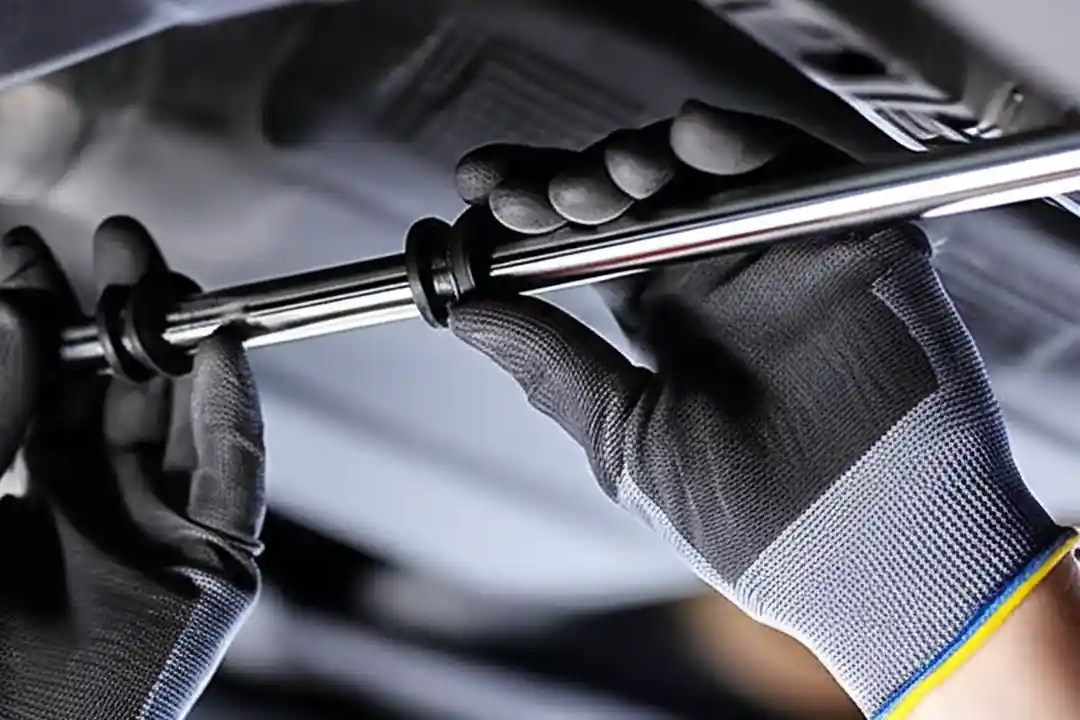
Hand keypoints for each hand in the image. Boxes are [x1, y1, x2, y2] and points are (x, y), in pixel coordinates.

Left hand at [0, 218, 263, 719]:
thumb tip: (16, 306)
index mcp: (30, 501)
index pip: (51, 389)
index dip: (47, 318)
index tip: (30, 252)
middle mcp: (102, 511)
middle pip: (127, 390)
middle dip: (122, 311)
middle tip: (115, 239)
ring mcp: (162, 534)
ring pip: (187, 414)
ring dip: (179, 339)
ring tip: (154, 270)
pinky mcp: (217, 564)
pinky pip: (236, 467)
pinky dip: (233, 400)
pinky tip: (214, 338)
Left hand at [448, 100, 1074, 716]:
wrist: (863, 557)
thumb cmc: (750, 522)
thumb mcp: (623, 436)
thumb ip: (552, 364)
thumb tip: (466, 311)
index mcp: (665, 315)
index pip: (587, 236)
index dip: (532, 209)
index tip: (477, 196)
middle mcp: (718, 272)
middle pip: (631, 191)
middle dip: (569, 181)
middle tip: (526, 199)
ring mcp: (780, 250)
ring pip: (699, 167)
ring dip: (637, 158)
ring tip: (599, 184)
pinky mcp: (850, 236)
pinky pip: (796, 165)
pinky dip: (741, 140)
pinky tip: (689, 133)